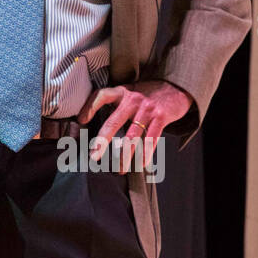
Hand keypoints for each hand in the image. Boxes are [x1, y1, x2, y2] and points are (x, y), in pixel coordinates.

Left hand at [77, 80, 192, 172]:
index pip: (101, 95)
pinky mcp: (161, 117)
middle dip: (102, 142)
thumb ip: (115, 103)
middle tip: (94, 157)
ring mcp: (147, 108)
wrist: (175, 87)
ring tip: (119, 169)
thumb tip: (92, 121)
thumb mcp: (129, 92)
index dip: (89, 107)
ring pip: (132, 136)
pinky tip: (140, 164)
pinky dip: (145, 153)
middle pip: (113, 122)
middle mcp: (133, 99)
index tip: (81, 121)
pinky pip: (151, 139)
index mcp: (122, 92)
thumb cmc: (147, 94)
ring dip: (124, 155)